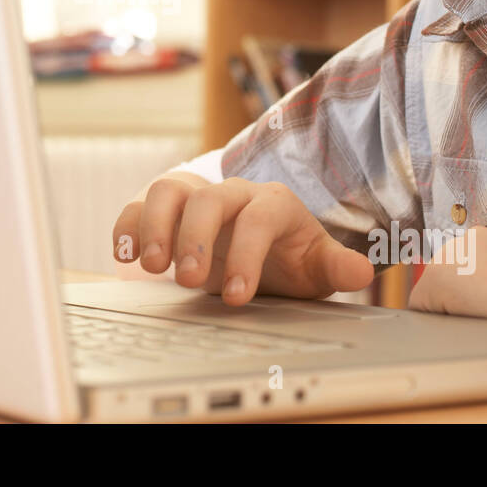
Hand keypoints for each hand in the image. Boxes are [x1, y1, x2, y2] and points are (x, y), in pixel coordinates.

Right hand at [112, 176, 373, 304]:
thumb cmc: (286, 257)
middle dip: (194, 238)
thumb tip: (362, 272)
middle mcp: (230, 192)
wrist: (257, 245)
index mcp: (271, 203)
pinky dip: (127, 226)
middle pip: (207, 198)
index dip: (246, 255)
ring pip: (168, 190)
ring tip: (150, 266)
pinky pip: (137, 205)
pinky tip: (124, 256)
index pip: (258, 218)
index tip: (236, 297)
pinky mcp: (163, 208)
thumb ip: (335, 267)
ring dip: (155, 225)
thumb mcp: (314, 266)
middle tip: (186, 279)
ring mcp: (193, 196)